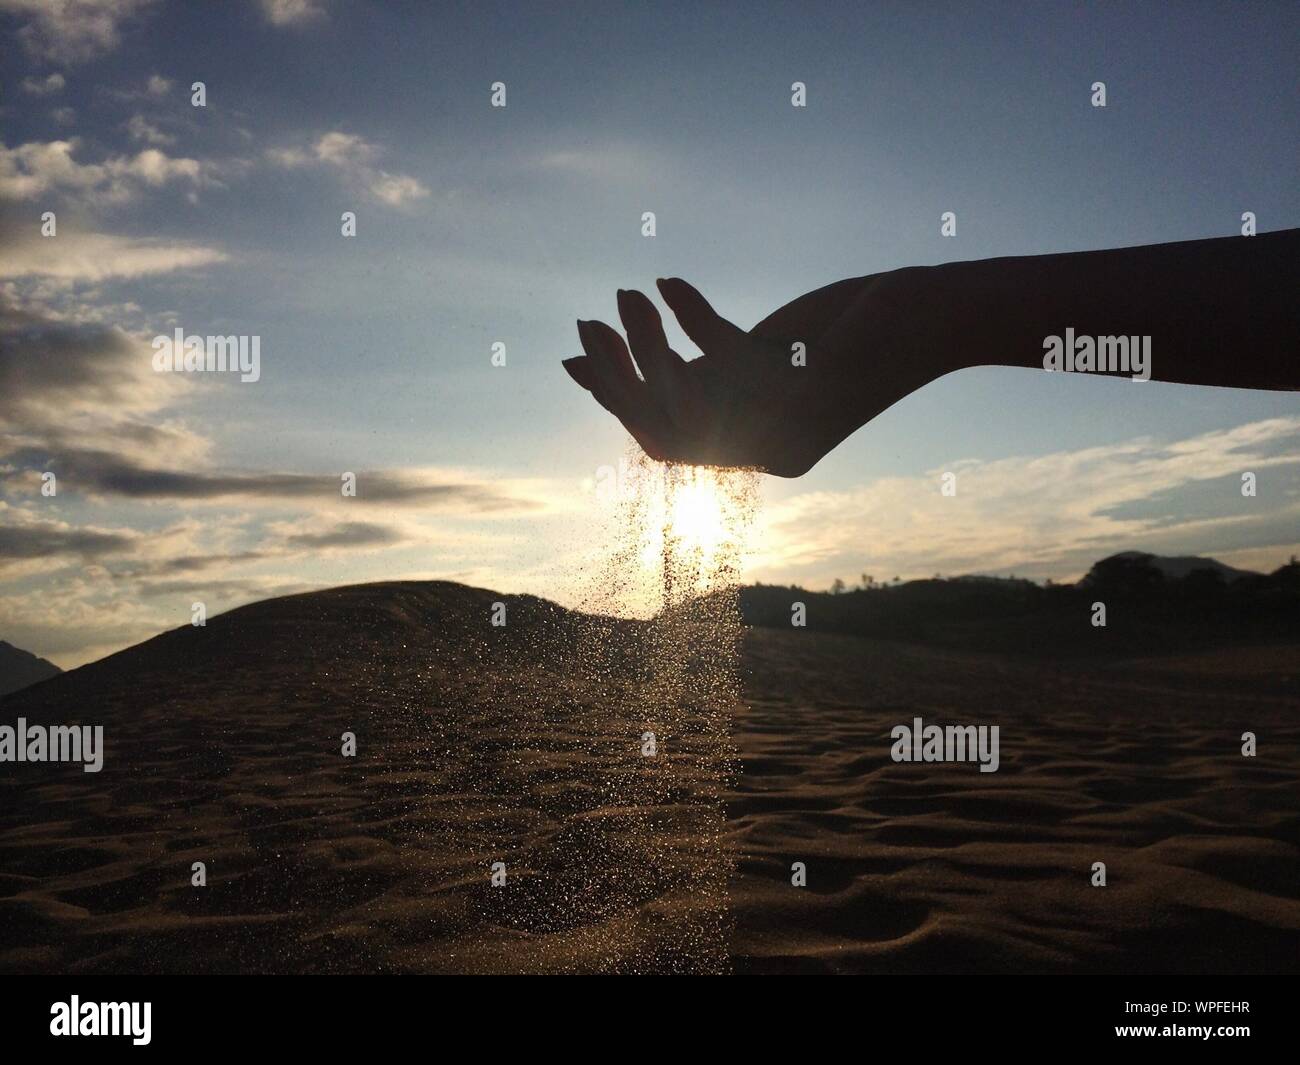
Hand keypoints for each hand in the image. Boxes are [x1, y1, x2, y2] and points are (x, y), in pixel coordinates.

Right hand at [562, 271, 937, 476]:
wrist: (939, 317)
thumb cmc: (854, 333)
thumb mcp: (768, 355)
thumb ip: (709, 368)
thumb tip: (643, 358)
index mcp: (763, 449)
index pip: (669, 444)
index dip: (618, 406)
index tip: (577, 361)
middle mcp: (775, 449)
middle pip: (668, 432)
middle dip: (618, 382)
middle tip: (586, 325)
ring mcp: (792, 421)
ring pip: (690, 398)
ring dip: (645, 346)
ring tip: (622, 296)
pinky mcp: (809, 381)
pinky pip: (726, 353)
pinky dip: (690, 315)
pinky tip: (669, 281)